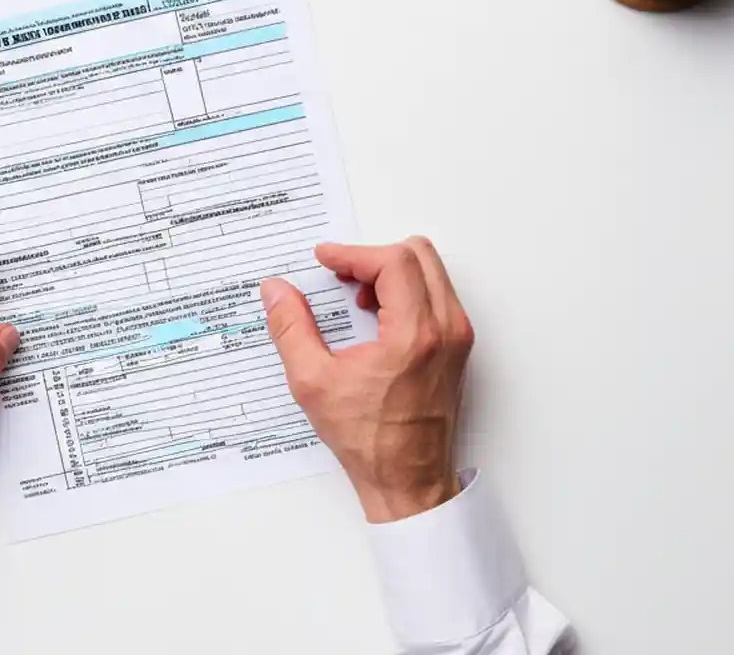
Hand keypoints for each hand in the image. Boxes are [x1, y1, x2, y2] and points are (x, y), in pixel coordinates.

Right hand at [260, 237, 474, 522]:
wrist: (408, 479)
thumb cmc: (367, 440)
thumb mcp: (312, 382)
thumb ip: (290, 329)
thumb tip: (276, 291)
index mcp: (414, 335)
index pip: (392, 262)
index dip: (352, 253)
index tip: (325, 260)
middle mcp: (446, 330)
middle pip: (418, 255)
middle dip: (373, 257)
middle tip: (340, 275)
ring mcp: (457, 338)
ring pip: (431, 272)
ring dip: (391, 273)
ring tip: (357, 299)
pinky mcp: (457, 347)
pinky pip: (436, 295)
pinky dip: (406, 292)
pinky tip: (376, 317)